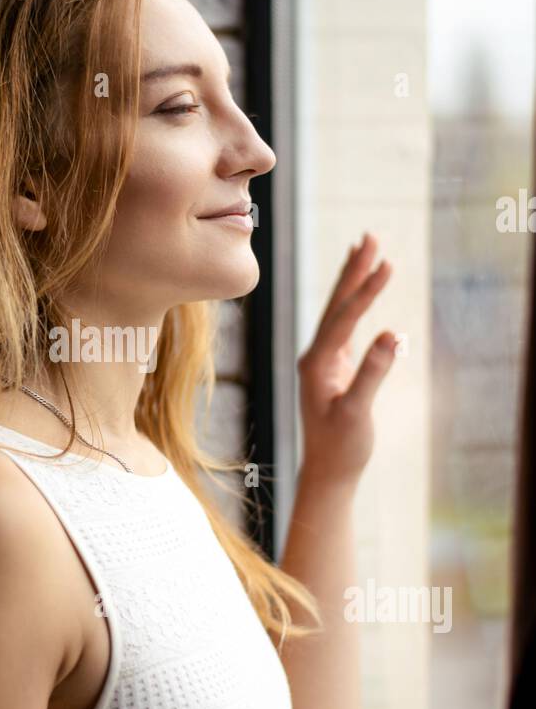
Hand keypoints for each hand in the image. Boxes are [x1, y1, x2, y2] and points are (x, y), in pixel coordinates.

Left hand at [296, 233, 395, 487]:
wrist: (327, 472)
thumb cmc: (341, 447)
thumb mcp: (357, 413)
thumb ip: (372, 374)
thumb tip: (393, 335)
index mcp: (316, 363)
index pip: (344, 317)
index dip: (366, 290)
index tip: (387, 263)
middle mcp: (315, 356)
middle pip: (336, 304)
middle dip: (354, 270)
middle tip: (370, 236)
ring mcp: (323, 360)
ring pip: (339, 311)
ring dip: (353, 280)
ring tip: (365, 249)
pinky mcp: (333, 368)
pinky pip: (345, 325)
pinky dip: (355, 304)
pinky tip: (362, 291)